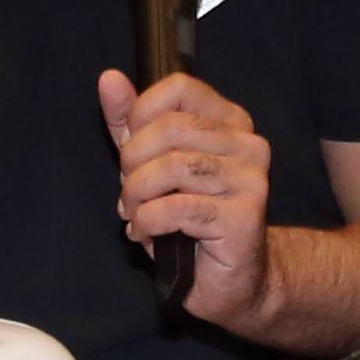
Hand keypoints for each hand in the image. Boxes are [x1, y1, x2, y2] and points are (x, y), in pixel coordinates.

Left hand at [99, 68, 275, 330]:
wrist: (234, 281)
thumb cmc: (190, 219)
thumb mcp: (152, 163)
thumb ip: (131, 122)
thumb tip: (109, 78)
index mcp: (231, 121)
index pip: (179, 87)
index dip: (141, 116)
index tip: (132, 152)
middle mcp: (248, 143)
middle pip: (169, 127)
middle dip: (133, 163)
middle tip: (130, 193)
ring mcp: (250, 180)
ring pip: (170, 167)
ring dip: (136, 196)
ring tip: (135, 216)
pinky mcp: (243, 217)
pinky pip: (174, 208)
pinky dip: (147, 223)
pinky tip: (146, 235)